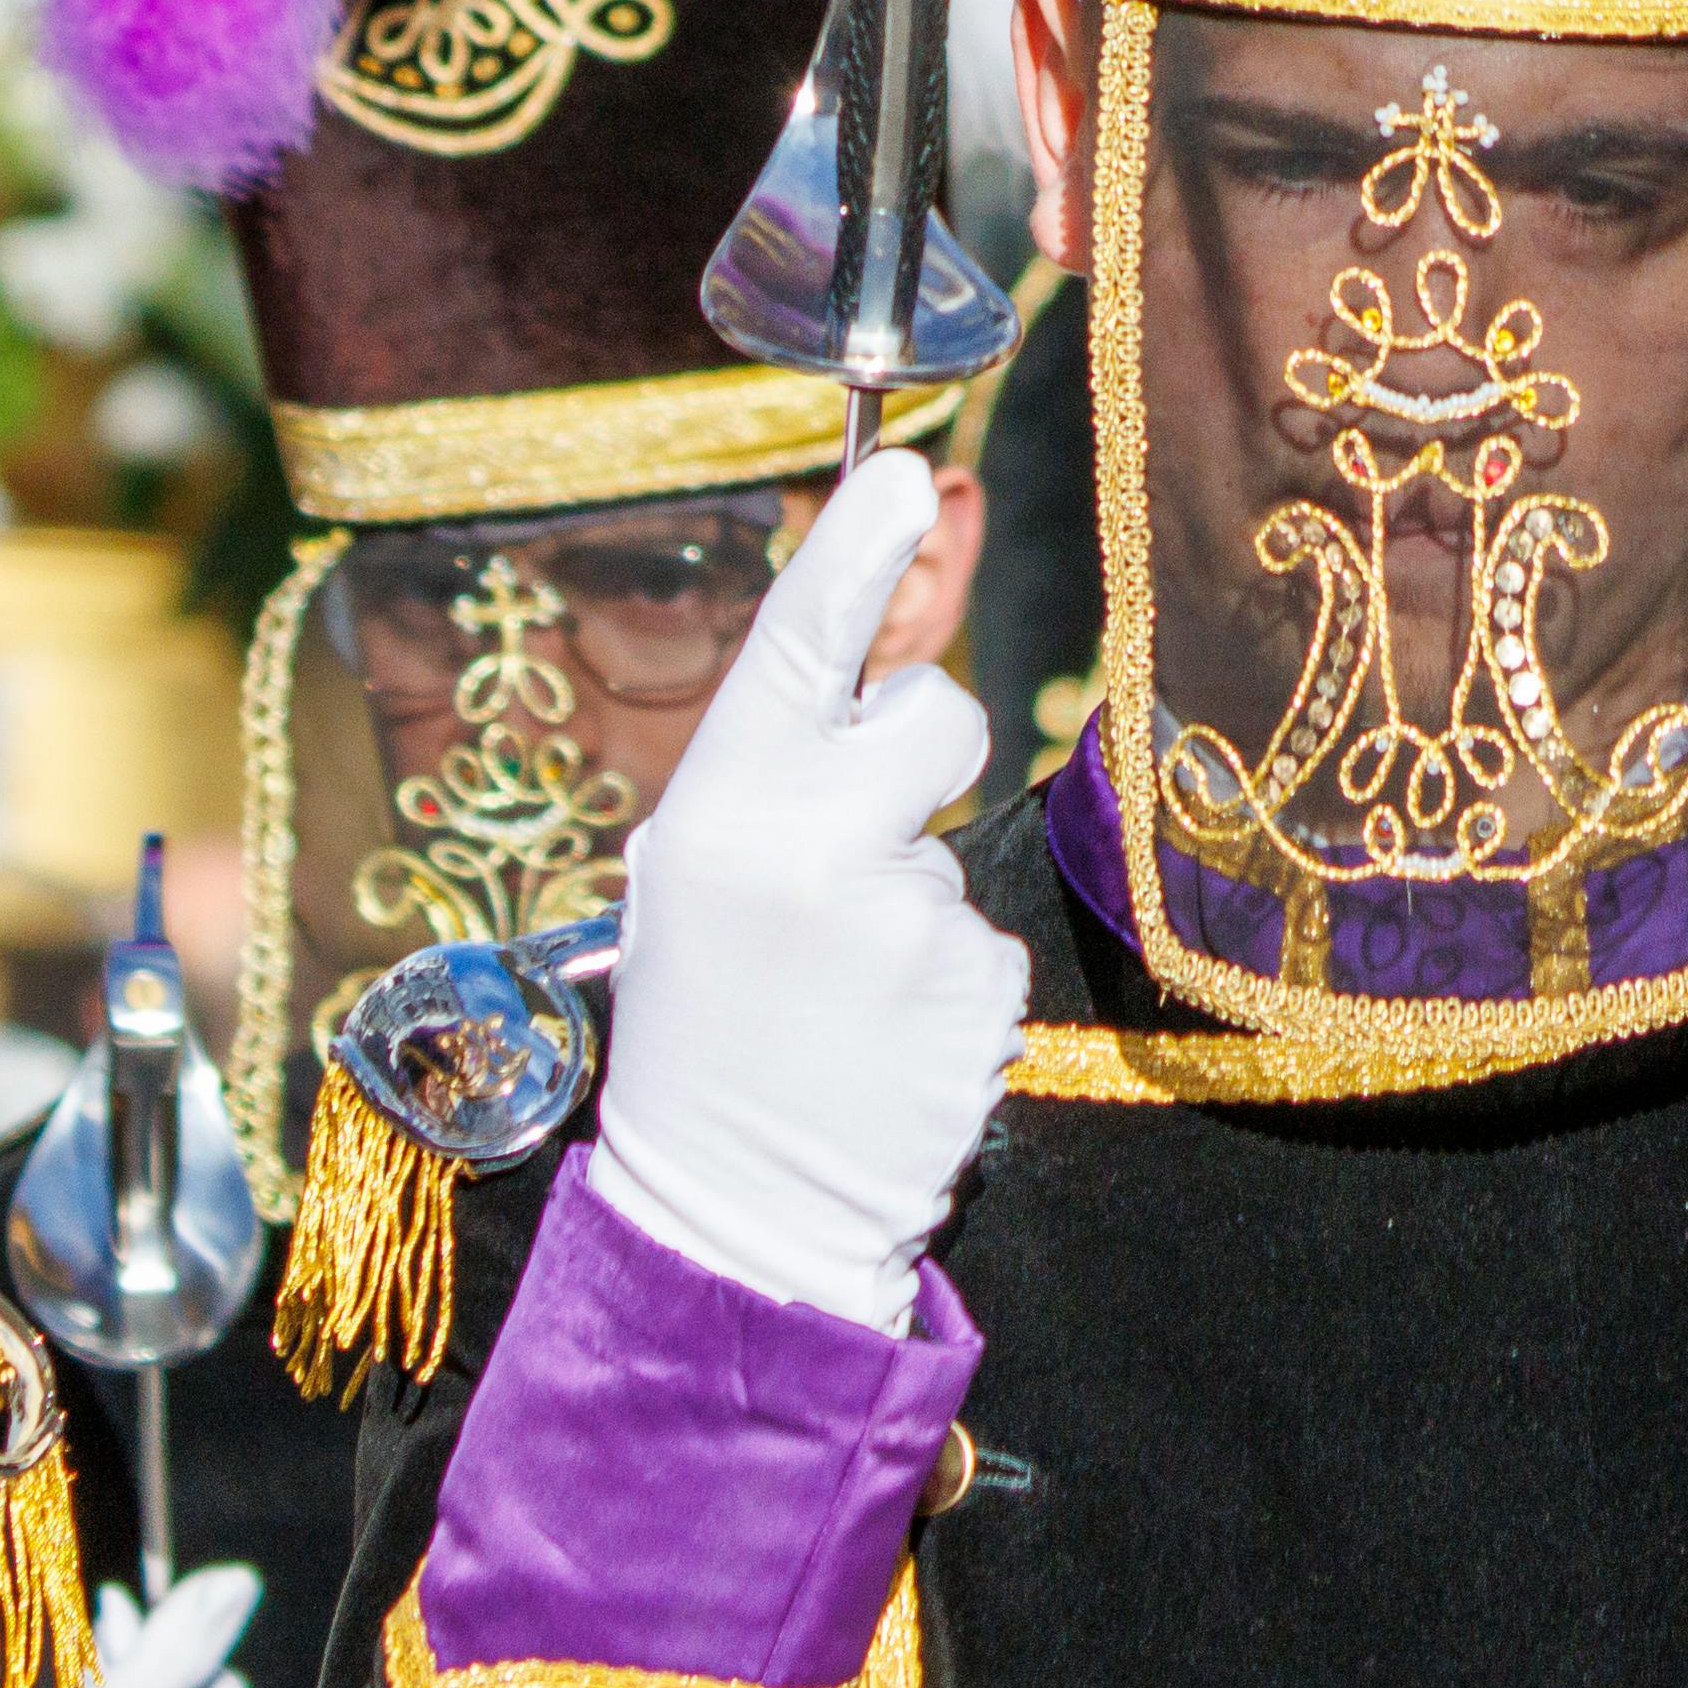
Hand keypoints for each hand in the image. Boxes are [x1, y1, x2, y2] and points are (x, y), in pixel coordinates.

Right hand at [578, 451, 1020, 1334]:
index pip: (798, 645)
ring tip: (841, 990)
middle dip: (913, 758)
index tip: (908, 475)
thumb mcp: (701, 870)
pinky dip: (947, 977)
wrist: (736, 1212)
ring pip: (955, 843)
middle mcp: (813, 849)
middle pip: (935, 716)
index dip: (856, 553)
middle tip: (844, 858)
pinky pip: (986, 934)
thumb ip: (784, 762)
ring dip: (915, 898)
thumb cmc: (708, 1018)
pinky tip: (886, 1037)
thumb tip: (878, 662)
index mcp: (721, 807)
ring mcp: (907, 924)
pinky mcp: (980, 994)